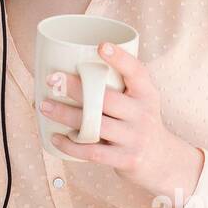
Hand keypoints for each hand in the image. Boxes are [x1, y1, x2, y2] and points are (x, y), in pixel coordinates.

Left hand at [39, 42, 203, 201]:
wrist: (163, 161)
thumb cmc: (139, 122)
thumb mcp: (141, 101)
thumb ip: (119, 86)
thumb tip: (72, 68)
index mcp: (146, 93)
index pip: (136, 72)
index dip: (120, 58)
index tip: (101, 46)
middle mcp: (143, 113)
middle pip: (106, 99)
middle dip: (76, 88)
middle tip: (51, 80)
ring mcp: (135, 137)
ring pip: (95, 125)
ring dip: (65, 115)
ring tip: (44, 106)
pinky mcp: (126, 159)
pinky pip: (93, 151)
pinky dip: (71, 145)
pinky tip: (55, 137)